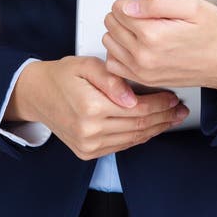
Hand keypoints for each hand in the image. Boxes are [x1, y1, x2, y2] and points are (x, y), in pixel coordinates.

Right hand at [28, 56, 190, 160]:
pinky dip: (138, 137)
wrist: (37, 94)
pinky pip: (121, 145)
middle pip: (139, 126)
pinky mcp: (87, 152)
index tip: (172, 97)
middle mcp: (90, 130)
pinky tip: (149, 127)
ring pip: (133, 139)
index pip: (138, 109)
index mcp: (91, 107)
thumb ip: (112, 78)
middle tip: (179, 109)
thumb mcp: (86, 65)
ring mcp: (88, 145)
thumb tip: (133, 97)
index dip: (160, 104)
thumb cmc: (62, 75)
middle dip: (163, 117)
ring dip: (155, 129)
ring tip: (170, 118)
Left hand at [102, 0, 216, 92]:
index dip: (128, 1)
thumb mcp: (191, 6)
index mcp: (153, 34)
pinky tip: (132, 44)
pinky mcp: (144, 80)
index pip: (118, 9)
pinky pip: (114, 64)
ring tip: (137, 28)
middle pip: (111, 25)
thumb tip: (131, 5)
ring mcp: (143, 71)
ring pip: (109, 43)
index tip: (139, 3)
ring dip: (118, 32)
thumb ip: (156, 3)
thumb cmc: (212, 34)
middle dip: (122, 15)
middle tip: (140, 14)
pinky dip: (118, 52)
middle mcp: (144, 56)